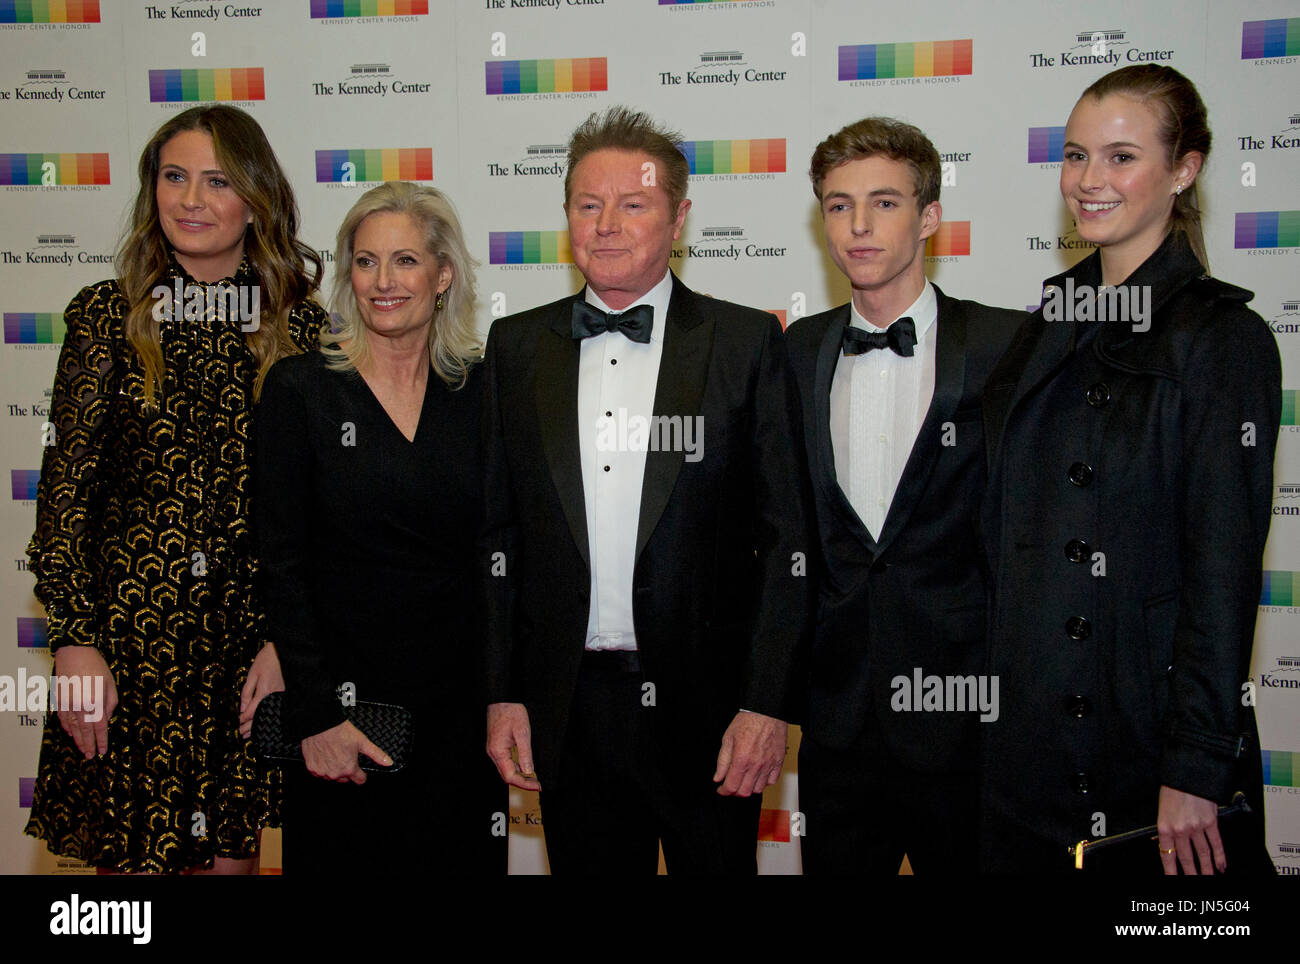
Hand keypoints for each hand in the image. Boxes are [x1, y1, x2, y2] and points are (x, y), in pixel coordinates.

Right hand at [52, 645, 117, 759]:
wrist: (75, 653)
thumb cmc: (96, 666)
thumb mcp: (110, 684)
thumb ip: (110, 704)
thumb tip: (106, 719)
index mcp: (95, 703)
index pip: (99, 728)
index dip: (101, 741)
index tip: (102, 751)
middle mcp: (80, 707)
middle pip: (85, 731)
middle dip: (88, 745)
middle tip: (91, 756)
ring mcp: (67, 705)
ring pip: (72, 728)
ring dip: (78, 740)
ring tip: (82, 750)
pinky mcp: (59, 701)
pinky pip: (62, 719)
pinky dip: (67, 728)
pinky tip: (71, 734)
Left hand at [239, 643, 284, 738]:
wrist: (286, 650)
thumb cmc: (267, 659)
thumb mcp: (253, 674)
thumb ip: (247, 692)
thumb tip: (242, 709)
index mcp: (264, 692)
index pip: (252, 712)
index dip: (244, 720)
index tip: (238, 725)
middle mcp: (274, 697)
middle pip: (261, 717)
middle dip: (250, 727)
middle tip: (242, 734)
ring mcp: (282, 696)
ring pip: (270, 715)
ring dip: (260, 725)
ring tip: (252, 734)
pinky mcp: (287, 694)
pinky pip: (276, 709)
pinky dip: (270, 718)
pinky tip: (266, 722)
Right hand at [301, 719, 390, 784]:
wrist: (321, 724)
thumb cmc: (340, 731)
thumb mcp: (362, 742)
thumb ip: (376, 754)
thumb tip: (388, 762)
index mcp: (349, 769)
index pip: (359, 780)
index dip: (361, 773)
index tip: (360, 769)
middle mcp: (335, 773)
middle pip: (345, 779)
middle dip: (347, 770)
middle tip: (346, 756)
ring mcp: (322, 772)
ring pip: (332, 776)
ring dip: (334, 769)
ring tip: (335, 754)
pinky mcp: (312, 768)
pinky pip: (319, 772)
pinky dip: (323, 766)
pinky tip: (325, 756)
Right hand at [486, 702, 540, 789]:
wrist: (502, 699)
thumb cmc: (511, 712)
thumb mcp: (523, 732)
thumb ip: (525, 754)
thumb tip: (529, 771)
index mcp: (498, 751)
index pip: (510, 776)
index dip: (524, 783)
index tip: (537, 785)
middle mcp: (493, 753)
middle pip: (506, 775)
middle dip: (522, 782)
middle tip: (538, 784)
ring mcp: (493, 750)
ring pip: (506, 769)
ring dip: (519, 775)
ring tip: (534, 778)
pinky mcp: (496, 746)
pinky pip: (505, 762)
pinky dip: (515, 767)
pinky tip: (525, 767)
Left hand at [713, 711, 786, 796]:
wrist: (766, 711)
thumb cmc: (747, 721)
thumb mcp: (728, 739)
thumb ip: (722, 761)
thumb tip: (718, 777)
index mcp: (741, 759)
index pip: (731, 786)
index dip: (724, 791)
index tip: (721, 789)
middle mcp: (756, 765)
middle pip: (745, 791)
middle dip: (735, 791)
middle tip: (731, 784)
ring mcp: (768, 765)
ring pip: (758, 789)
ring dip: (749, 787)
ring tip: (744, 779)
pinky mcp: (778, 762)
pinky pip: (771, 781)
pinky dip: (763, 782)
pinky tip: (757, 775)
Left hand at [1157, 785, 1225, 874]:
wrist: (1188, 773)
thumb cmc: (1173, 789)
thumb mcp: (1162, 809)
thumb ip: (1165, 828)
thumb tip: (1163, 844)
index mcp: (1165, 827)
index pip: (1167, 855)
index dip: (1171, 871)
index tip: (1173, 879)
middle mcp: (1180, 830)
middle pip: (1187, 859)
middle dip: (1191, 874)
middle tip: (1195, 882)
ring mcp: (1196, 827)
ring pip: (1203, 854)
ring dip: (1207, 869)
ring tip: (1209, 878)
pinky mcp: (1211, 822)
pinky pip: (1216, 843)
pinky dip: (1220, 857)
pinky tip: (1221, 866)